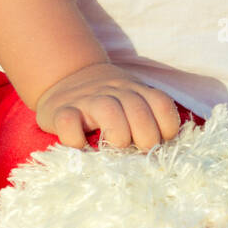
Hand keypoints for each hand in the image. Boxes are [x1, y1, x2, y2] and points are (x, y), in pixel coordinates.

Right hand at [34, 62, 182, 151]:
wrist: (67, 74)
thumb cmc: (106, 99)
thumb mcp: (130, 98)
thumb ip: (147, 117)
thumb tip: (162, 153)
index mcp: (135, 90)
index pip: (160, 103)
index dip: (166, 126)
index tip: (162, 142)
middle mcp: (114, 91)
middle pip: (137, 109)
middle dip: (145, 136)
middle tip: (140, 150)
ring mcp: (86, 99)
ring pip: (107, 110)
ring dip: (118, 133)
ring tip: (116, 148)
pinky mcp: (60, 111)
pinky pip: (68, 123)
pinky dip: (75, 140)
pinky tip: (82, 148)